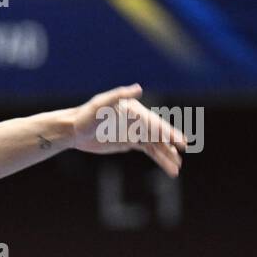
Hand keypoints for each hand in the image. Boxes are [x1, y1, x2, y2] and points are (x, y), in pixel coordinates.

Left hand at [69, 84, 185, 176]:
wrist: (73, 129)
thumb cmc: (86, 115)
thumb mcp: (101, 104)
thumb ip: (120, 96)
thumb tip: (138, 88)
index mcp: (136, 112)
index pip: (155, 124)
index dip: (168, 132)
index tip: (180, 141)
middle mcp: (139, 122)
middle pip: (159, 135)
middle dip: (172, 144)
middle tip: (183, 152)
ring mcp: (135, 133)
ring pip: (156, 145)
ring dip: (167, 156)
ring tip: (177, 168)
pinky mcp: (129, 143)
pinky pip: (148, 151)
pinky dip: (159, 158)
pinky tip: (168, 166)